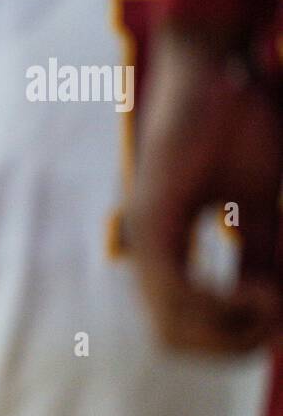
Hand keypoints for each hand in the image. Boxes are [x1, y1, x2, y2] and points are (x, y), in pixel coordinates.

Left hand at [128, 24, 282, 351]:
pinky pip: (177, 290)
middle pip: (173, 341)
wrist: (211, 69)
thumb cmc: (232, 126)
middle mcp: (145, 249)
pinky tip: (259, 289)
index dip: (233, 343)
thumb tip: (273, 301)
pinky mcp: (153, 214)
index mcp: (163, 251)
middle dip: (234, 345)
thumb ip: (260, 251)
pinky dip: (223, 303)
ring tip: (272, 298)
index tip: (276, 313)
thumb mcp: (258, 201)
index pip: (179, 332)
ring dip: (234, 327)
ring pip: (174, 325)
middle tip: (277, 314)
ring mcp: (145, 233)